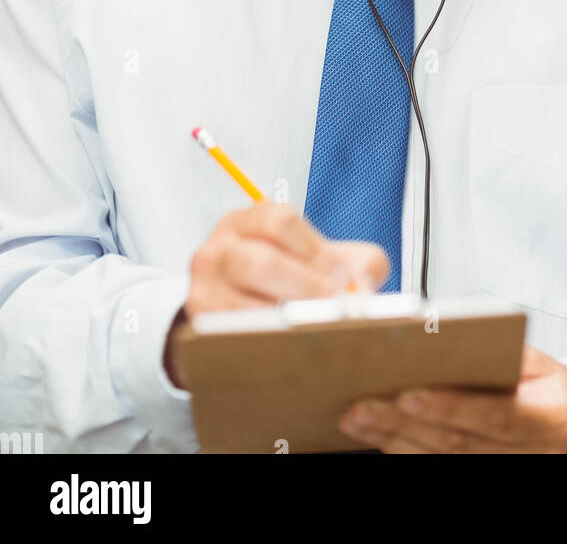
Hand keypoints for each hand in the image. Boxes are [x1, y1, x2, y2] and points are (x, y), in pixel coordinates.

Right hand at [164, 203, 388, 387]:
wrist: (231, 312)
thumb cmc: (282, 278)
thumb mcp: (314, 257)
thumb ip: (351, 260)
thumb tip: (363, 282)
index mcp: (247, 221)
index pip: (280, 221)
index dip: (317, 250)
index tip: (344, 277)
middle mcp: (217, 250)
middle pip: (261, 263)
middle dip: (306, 288)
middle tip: (335, 307)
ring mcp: (203, 290)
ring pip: (244, 307)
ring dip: (287, 321)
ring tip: (317, 330)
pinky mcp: (200, 330)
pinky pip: (234, 340)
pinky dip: (267, 346)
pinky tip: (291, 349)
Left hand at [338, 344, 566, 453]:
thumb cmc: (548, 391)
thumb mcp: (539, 365)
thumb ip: (500, 357)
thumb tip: (443, 339)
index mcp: (550, 421)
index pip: (495, 415)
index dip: (450, 406)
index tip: (407, 392)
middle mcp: (533, 458)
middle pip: (458, 445)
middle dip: (403, 424)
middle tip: (360, 405)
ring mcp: (508, 475)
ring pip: (441, 463)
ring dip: (392, 441)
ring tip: (356, 418)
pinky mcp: (486, 482)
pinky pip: (439, 472)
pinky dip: (404, 455)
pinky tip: (377, 439)